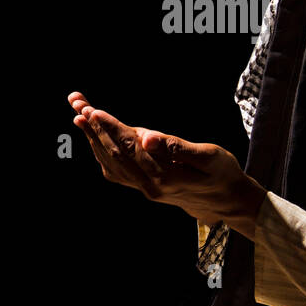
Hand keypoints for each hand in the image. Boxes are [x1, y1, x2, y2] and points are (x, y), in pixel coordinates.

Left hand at [68, 91, 265, 238]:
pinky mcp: (145, 188)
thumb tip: (148, 138)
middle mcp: (150, 186)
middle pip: (114, 154)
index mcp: (165, 176)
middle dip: (95, 128)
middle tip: (78, 104)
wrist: (227, 201)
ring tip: (80, 115)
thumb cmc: (222, 173)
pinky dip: (102, 153)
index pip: (130, 148)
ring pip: (111, 163)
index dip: (111, 128)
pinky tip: (95, 139)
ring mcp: (145, 189)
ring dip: (94, 138)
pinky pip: (116, 171)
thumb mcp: (208, 156)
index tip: (93, 111)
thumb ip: (177, 147)